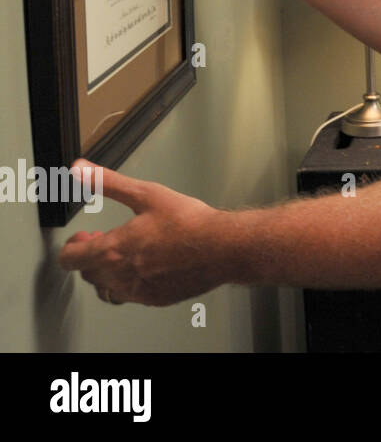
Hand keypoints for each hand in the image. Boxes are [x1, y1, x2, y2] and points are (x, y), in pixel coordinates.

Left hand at [58, 161, 228, 306]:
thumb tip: (81, 169)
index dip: (72, 246)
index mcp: (113, 250)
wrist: (223, 247)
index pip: (70, 259)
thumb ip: (108, 182)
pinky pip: (129, 296)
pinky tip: (146, 267)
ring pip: (106, 289)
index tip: (83, 237)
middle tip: (107, 241)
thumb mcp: (147, 194)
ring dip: (107, 273)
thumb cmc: (191, 223)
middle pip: (87, 274)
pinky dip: (129, 283)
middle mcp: (120, 275)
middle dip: (92, 256)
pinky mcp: (154, 299)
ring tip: (125, 256)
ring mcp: (137, 291)